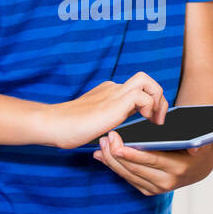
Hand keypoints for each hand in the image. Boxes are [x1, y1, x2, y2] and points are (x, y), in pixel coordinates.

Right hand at [48, 72, 167, 149]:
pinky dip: (149, 108)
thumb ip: (107, 122)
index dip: (148, 101)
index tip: (150, 120)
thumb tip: (116, 134)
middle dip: (158, 96)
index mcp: (108, 94)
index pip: (136, 89)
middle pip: (144, 79)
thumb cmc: (68, 129)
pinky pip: (143, 96)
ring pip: (147, 81)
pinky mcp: (115, 102)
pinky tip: (145, 122)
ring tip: (155, 120)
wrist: (54, 124)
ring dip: (157, 99)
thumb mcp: (94, 123)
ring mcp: (114, 93)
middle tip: (157, 118)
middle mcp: (113, 89)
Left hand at [91, 129, 212, 195]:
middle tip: (106, 139)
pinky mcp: (149, 190)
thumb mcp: (201, 142)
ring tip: (101, 146)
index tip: (117, 146)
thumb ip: (198, 143)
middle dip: (117, 155)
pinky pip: (128, 179)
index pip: (152, 161)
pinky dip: (115, 167)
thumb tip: (195, 148)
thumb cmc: (196, 147)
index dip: (132, 155)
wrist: (199, 167)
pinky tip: (104, 156)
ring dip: (112, 161)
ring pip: (129, 175)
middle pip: (135, 169)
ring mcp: (157, 188)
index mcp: (179, 168)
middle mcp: (167, 182)